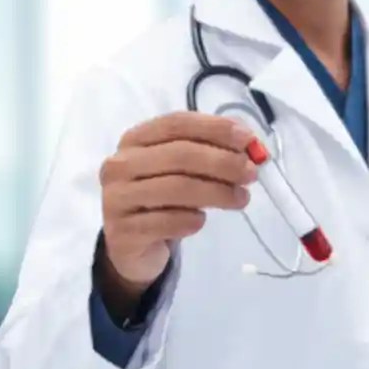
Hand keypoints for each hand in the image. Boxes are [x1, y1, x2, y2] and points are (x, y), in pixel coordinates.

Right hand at [97, 112, 258, 313]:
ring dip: (217, 192)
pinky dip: (192, 220)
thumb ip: (210, 153)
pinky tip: (201, 221)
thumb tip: (251, 144)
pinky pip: (166, 222)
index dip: (215, 128)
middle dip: (223, 162)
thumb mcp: (182, 171)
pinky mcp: (123, 232)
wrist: (130, 244)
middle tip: (251, 174)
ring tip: (241, 199)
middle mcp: (120, 164)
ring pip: (176, 188)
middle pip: (179, 155)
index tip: (248, 139)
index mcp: (135, 140)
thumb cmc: (162, 200)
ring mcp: (117, 198)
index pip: (176, 123)